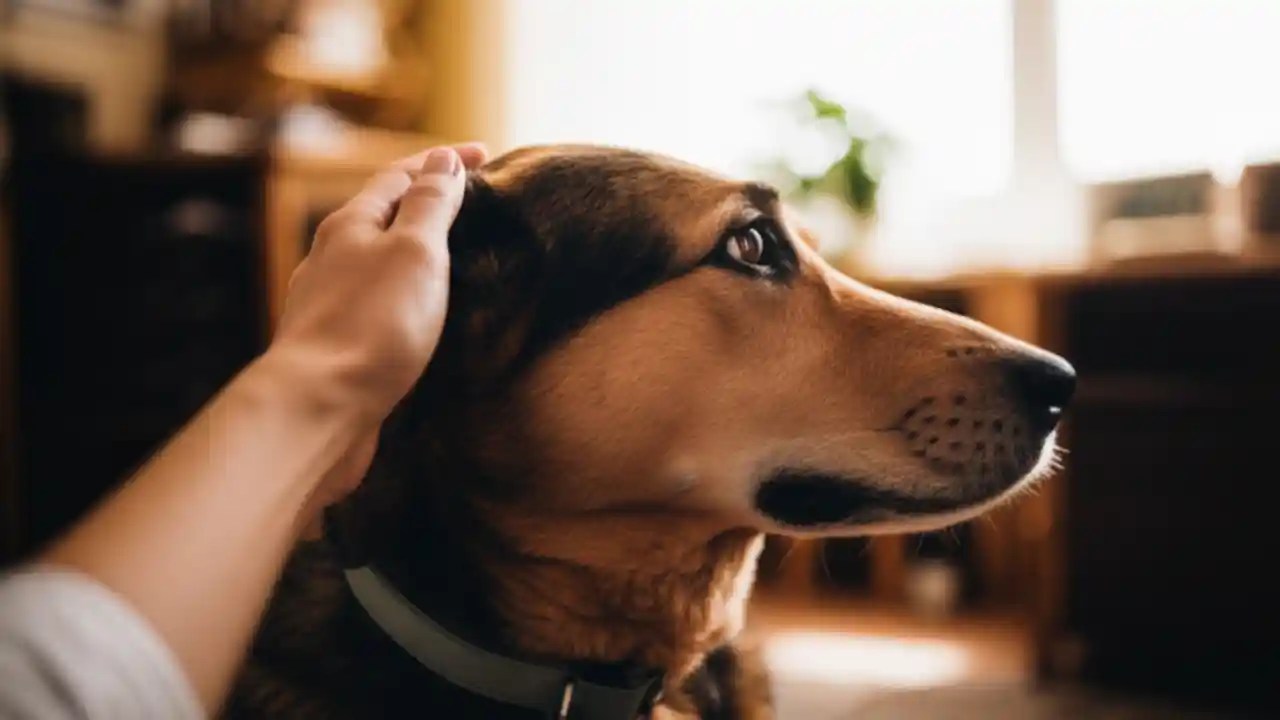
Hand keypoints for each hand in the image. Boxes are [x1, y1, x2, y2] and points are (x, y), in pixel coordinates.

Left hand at [266, 143, 487, 534]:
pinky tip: (417, 319)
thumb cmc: (372, 326)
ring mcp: (329, 305)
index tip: (485, 154)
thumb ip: (430, 206)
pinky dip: (403, 298)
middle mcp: (331, 259)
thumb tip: (442, 162)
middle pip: (382, 216)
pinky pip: (374, 307)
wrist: (318, 408)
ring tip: (452, 259)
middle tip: (470, 202)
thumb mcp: (414, 252)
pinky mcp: (336, 349)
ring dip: (413, 254)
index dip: (444, 162)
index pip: (400, 176)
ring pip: (376, 264)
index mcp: (350, 226)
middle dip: (425, 203)